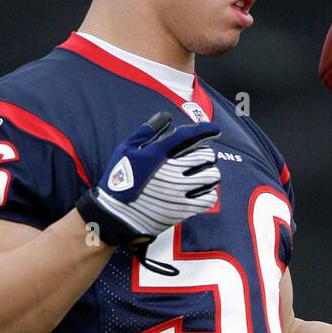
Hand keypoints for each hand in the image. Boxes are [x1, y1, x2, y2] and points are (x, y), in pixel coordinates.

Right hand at [76, 111, 220, 247]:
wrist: (117, 215)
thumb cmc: (120, 180)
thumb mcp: (126, 149)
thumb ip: (147, 131)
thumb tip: (166, 117)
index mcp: (159, 154)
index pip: (189, 136)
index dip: (205, 130)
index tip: (214, 129)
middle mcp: (172, 170)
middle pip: (206, 155)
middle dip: (206, 154)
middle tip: (202, 158)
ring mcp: (180, 191)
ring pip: (212, 176)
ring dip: (210, 173)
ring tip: (203, 175)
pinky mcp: (183, 209)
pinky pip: (209, 198)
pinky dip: (209, 194)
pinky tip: (202, 192)